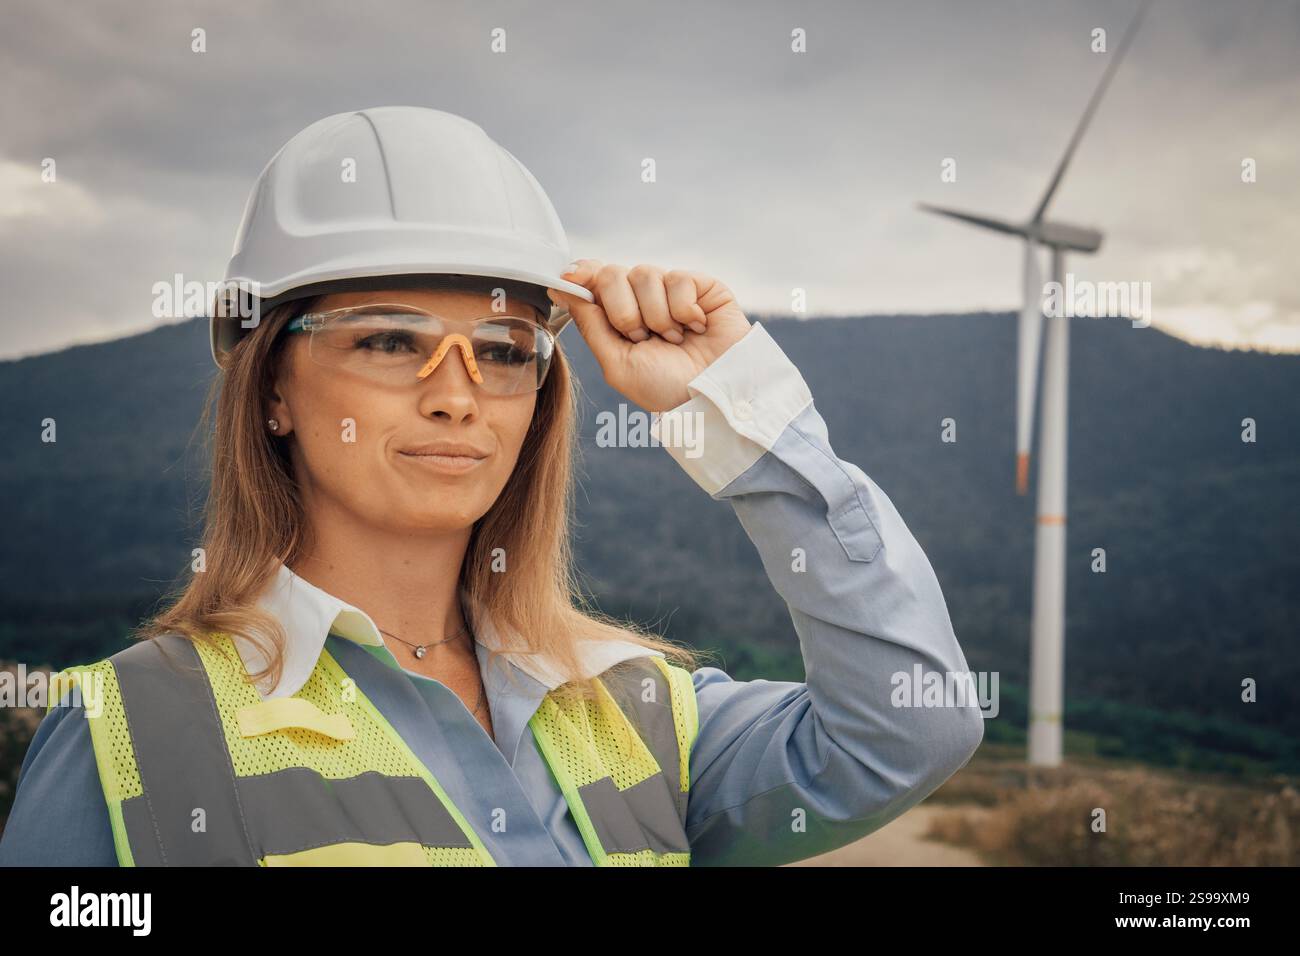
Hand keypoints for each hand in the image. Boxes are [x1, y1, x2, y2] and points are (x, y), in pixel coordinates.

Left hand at [548, 260, 751, 411]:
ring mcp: (671, 290)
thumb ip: (590, 324)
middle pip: (612, 273)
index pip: (593, 279)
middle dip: (622, 310)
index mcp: (617, 316)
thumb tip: (561, 287)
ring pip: (644, 274)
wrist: (712, 396)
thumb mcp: (617, 363)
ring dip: (656, 315)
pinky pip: (678, 278)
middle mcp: (641, 299)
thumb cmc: (665, 388)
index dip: (581, 274)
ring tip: (674, 340)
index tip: (571, 277)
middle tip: (641, 338)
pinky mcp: (701, 285)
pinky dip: (684, 310)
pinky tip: (697, 328)